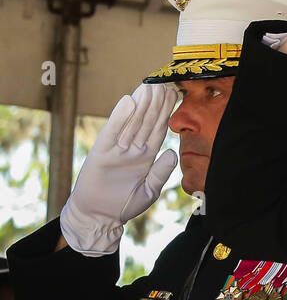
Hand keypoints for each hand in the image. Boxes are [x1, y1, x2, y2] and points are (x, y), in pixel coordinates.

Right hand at [60, 84, 177, 255]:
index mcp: (145, 156)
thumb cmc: (124, 205)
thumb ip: (161, 172)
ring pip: (132, 123)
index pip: (157, 130)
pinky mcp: (101, 153)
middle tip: (164, 82)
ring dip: (140, 104)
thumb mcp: (149, 190)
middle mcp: (131, 149)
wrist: (99, 217)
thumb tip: (172, 152)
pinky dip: (120, 117)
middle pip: (146, 121)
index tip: (174, 95)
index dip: (166, 113)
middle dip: (155, 103)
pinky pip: (112, 132)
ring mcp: (116, 150)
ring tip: (149, 85)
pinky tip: (128, 101)